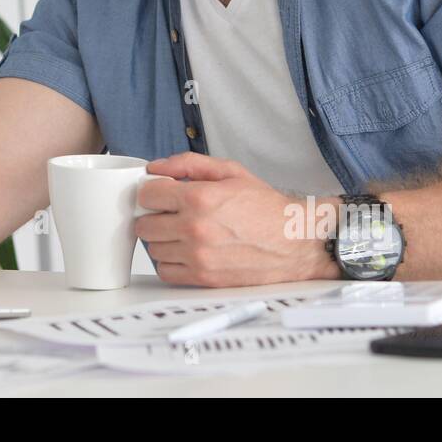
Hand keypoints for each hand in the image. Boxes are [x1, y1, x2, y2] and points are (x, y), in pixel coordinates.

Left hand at [135, 152, 337, 286]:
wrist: (296, 242)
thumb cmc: (267, 208)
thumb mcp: (231, 172)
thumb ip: (188, 164)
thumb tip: (155, 168)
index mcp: (199, 198)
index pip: (147, 195)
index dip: (153, 192)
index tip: (160, 195)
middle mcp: (194, 228)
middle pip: (144, 224)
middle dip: (155, 216)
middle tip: (171, 214)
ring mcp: (198, 256)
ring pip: (153, 249)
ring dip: (163, 241)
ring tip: (183, 233)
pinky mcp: (204, 278)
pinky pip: (166, 272)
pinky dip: (171, 263)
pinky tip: (186, 252)